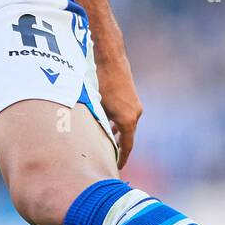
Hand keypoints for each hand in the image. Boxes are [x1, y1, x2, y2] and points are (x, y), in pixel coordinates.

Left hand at [94, 47, 142, 169]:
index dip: (121, 158)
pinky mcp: (132, 97)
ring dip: (117, 134)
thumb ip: (95, 124)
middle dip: (118, 148)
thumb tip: (88, 140)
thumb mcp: (94, 106)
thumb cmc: (98, 81)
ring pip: (126, 126)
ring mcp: (135, 105)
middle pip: (127, 137)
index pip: (126, 146)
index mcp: (127, 120)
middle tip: (109, 159)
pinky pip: (126, 116)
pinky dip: (119, 123)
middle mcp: (135, 114)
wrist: (109, 57)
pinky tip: (109, 125)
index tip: (117, 168)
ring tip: (108, 145)